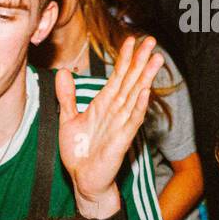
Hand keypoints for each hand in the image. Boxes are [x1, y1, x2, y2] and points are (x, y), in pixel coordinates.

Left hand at [57, 36, 164, 211]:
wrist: (83, 179)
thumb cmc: (80, 152)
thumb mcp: (68, 118)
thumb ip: (67, 96)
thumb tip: (63, 72)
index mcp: (104, 104)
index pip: (118, 76)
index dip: (125, 58)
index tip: (131, 40)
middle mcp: (116, 111)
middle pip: (131, 81)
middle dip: (141, 61)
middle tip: (152, 41)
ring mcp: (121, 124)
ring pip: (136, 96)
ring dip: (145, 78)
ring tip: (156, 59)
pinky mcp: (122, 140)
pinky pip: (132, 120)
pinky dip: (139, 106)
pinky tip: (145, 92)